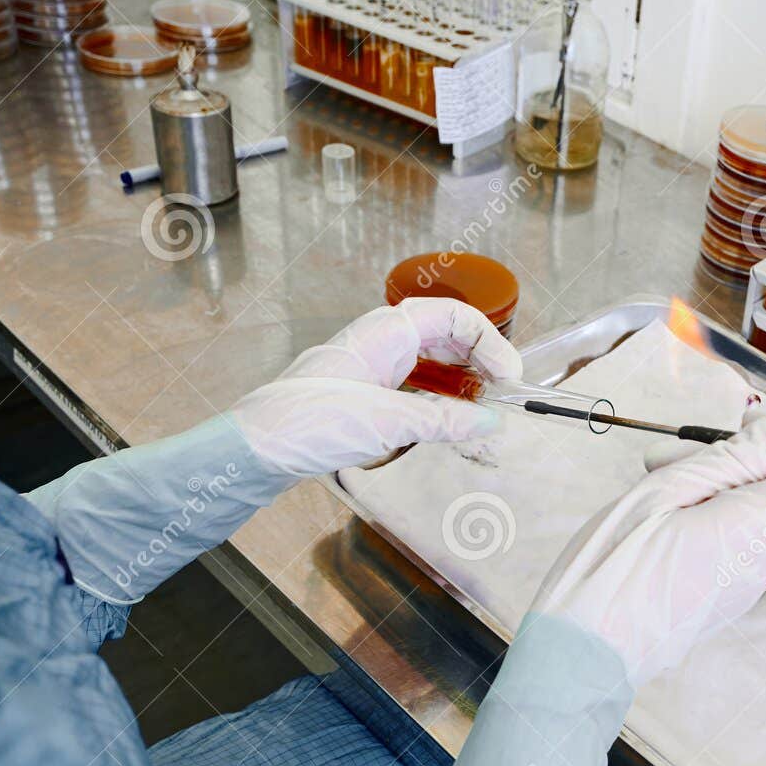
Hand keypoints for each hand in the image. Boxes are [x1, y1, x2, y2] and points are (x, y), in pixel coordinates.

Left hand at [230, 298, 522, 476]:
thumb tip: (490, 423)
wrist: (256, 448)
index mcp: (385, 332)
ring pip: (429, 356)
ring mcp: (369, 363)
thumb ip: (444, 421)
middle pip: (444, 332)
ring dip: (460, 375)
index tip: (509, 376)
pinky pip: (412, 379)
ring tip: (482, 404)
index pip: (454, 316)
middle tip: (503, 390)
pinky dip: (437, 393)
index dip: (489, 341)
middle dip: (479, 356)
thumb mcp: (388, 423)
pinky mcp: (362, 389)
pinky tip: (446, 416)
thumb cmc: (308, 424)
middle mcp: (379, 339)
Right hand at [531, 410, 765, 686]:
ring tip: (651, 482)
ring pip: (751, 512)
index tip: (742, 426)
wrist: (584, 650)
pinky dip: (702, 517)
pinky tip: (653, 517)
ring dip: (709, 485)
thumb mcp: (669, 490)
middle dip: (734, 459)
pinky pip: (732, 541)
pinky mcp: (722, 596)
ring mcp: (746, 583)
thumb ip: (736, 458)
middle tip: (668, 456)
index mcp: (763, 528)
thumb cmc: (619, 565)